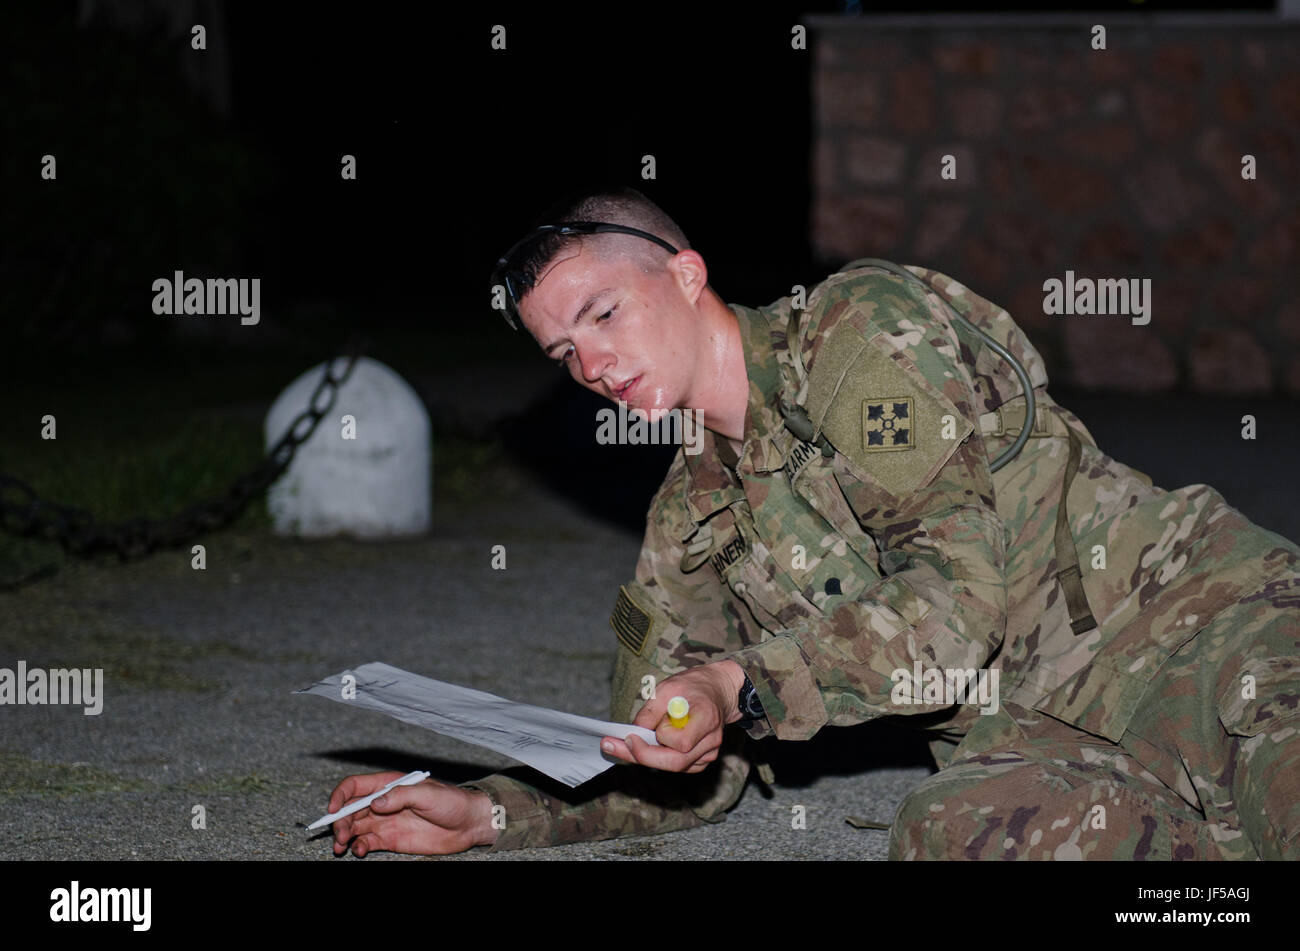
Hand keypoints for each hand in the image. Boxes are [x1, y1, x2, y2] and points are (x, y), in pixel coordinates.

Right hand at [327, 771, 496, 856]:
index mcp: (389, 785)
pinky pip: (367, 842)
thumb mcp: (428, 794)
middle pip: (350, 809)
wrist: (468, 824)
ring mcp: (385, 821)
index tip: (332, 810)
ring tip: (341, 846)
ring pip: (355, 827)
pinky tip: (359, 851)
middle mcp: (383, 802)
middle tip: (340, 835)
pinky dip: (358, 847)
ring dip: (344, 835)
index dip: (340, 796)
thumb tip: (376, 802)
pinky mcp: (390, 839)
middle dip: (339, 821)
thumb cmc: (452, 802)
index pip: (355, 786)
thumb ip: (401, 796)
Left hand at [600, 660, 746, 773]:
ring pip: (674, 767)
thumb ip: (651, 710)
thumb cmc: (692, 686)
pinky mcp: (702, 759)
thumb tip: (634, 732)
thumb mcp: (668, 687)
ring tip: (623, 744)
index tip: (632, 734)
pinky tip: (644, 746)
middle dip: (642, 757)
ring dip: (647, 758)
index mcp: (707, 720)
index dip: (657, 738)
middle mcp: (711, 741)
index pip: (681, 742)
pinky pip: (677, 766)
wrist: (717, 690)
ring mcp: (708, 753)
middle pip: (676, 763)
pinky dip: (658, 758)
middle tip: (613, 747)